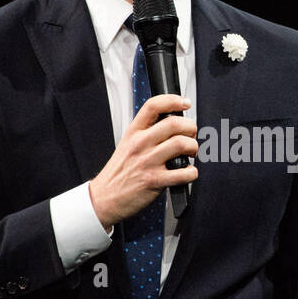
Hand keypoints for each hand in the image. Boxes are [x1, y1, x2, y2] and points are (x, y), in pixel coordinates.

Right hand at [88, 94, 198, 228]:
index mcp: (134, 132)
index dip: (173, 100)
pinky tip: (187, 172)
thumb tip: (173, 126)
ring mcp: (147, 162)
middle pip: (174, 123)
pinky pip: (183, 173)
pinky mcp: (154, 180)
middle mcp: (141, 144)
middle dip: (191, 128)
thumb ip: (146, 134)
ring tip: (190, 153)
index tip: (185, 103)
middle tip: (191, 136)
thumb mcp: (127, 145)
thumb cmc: (118, 173)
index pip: (153, 106)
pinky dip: (192, 172)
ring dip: (193, 148)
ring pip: (182, 144)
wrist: (104, 198)